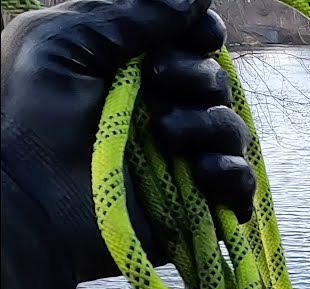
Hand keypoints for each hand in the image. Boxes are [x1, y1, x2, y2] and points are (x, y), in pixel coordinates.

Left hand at [2, 0, 255, 282]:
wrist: (25, 201)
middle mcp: (161, 110)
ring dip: (209, 125)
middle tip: (161, 82)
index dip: (201, 34)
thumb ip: (129, 15)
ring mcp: (180, 159)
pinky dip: (232, 174)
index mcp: (132, 70)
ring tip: (167, 135)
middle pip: (216, 82)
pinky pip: (239, 184)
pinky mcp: (194, 204)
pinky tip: (205, 170)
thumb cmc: (28, 117)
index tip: (198, 34)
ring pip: (231, 130)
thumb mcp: (64, 42)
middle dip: (199, 77)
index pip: (191, 43)